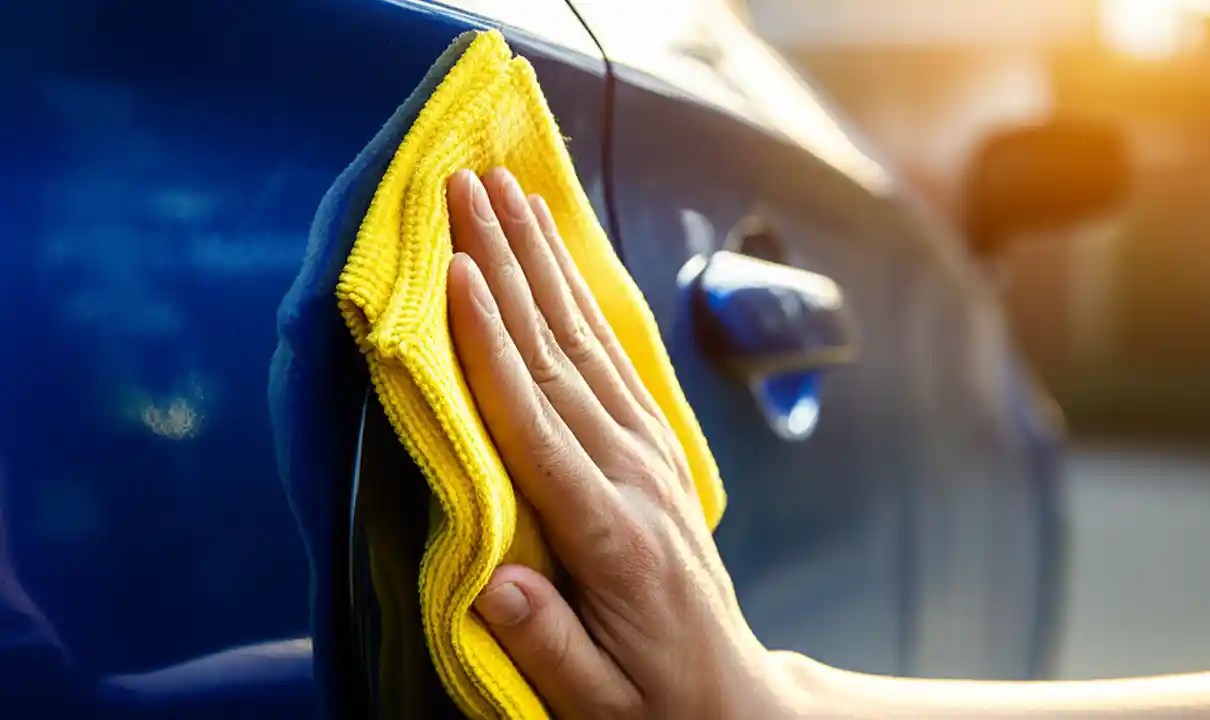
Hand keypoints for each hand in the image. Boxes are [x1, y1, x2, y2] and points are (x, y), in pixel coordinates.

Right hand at [446, 168, 780, 717]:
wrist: (730, 698)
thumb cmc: (649, 703)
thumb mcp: (594, 702)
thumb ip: (546, 642)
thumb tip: (492, 583)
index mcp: (609, 536)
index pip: (537, 425)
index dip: (492, 345)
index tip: (457, 270)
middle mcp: (634, 477)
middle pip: (557, 356)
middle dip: (509, 265)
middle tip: (467, 186)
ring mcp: (651, 456)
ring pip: (587, 341)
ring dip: (543, 261)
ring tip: (506, 192)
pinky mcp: (656, 449)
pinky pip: (615, 359)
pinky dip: (581, 299)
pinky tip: (556, 256)